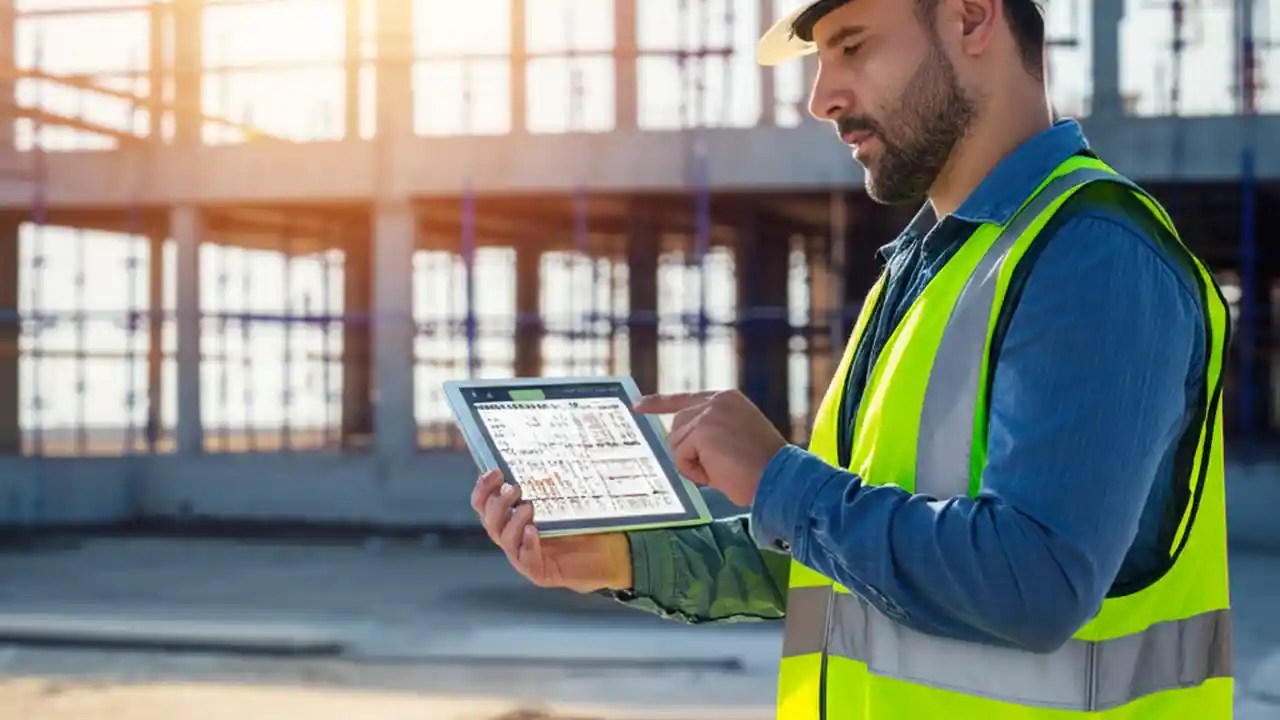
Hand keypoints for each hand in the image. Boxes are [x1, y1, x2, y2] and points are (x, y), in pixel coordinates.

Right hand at [470, 469, 632, 593]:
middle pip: (489, 522)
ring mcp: (524, 557)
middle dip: (497, 504)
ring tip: (529, 508)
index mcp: (512, 519)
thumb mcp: (564, 497)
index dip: (483, 489)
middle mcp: (513, 538)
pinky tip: (533, 531)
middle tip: (515, 489)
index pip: (484, 504)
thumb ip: (547, 481)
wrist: (608, 553)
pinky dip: (526, 545)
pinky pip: (525, 561)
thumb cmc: (585, 521)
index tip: (495, 472)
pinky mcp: (539, 573)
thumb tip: (540, 447)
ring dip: (512, 522)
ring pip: (504, 540)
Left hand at [634, 389, 786, 507]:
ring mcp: (709, 413)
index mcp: (728, 399)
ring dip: (694, 464)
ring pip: (676, 444)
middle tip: (717, 469)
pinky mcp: (702, 430)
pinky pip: (680, 457)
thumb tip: (680, 443)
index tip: (637, 405)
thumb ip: (711, 432)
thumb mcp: (737, 438)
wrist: (779, 478)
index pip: (685, 399)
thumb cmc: (763, 469)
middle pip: (677, 426)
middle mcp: (717, 400)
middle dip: (686, 452)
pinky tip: (718, 473)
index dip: (659, 403)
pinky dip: (695, 472)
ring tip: (723, 470)